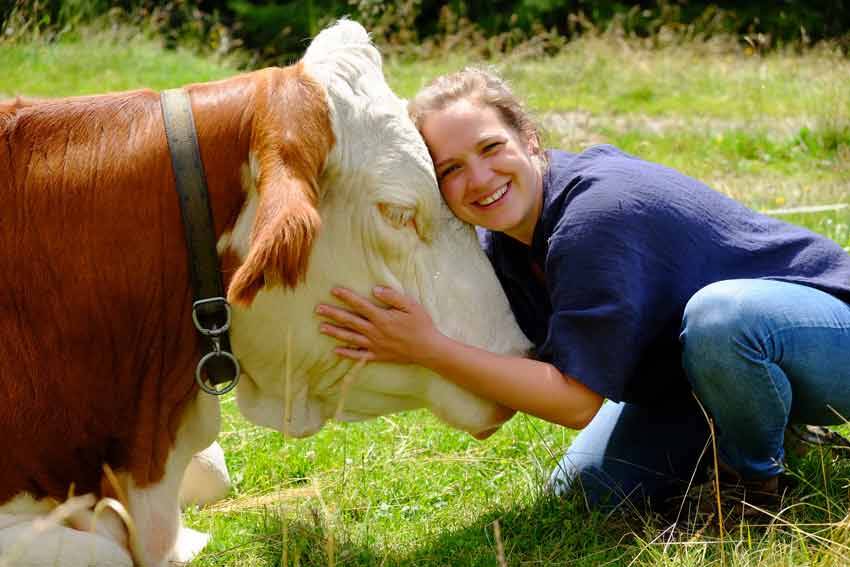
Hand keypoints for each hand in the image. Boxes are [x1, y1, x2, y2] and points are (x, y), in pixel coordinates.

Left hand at [316, 286, 441, 362]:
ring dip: (335, 332)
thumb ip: (393, 296)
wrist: (428, 349)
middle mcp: (375, 332)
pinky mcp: (377, 356)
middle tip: (318, 309)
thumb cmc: (421, 325)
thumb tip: (375, 289)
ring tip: (321, 327)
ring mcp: (375, 345)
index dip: (346, 296)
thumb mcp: (411, 306)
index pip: (360, 305)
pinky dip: (346, 354)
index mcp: (382, 318)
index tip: (333, 290)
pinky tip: (335, 351)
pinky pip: (358, 356)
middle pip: (350, 321)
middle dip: (333, 314)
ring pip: (350, 338)